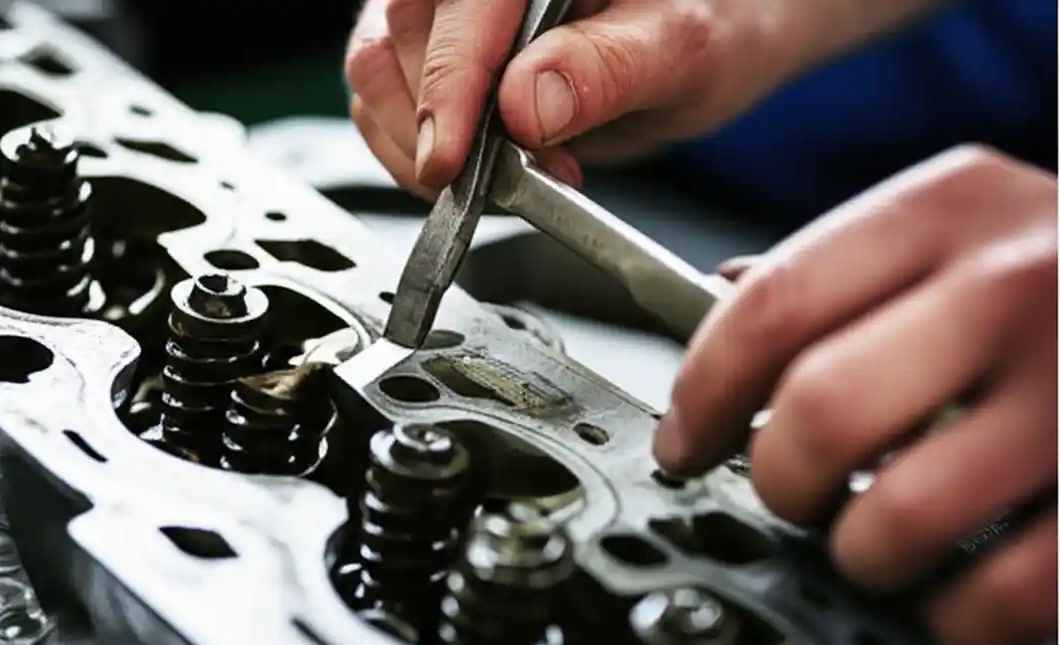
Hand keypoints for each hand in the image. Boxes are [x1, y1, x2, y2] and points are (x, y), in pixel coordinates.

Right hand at [344, 0, 934, 197]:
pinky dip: (419, 151)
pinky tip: (480, 168)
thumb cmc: (716, 19)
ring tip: (506, 174)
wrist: (718, 33)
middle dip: (443, 128)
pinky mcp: (436, 45)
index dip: (446, 90)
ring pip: (378, 72)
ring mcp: (450, 7)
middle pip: (401, 40)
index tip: (448, 162)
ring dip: (422, 147)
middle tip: (518, 175)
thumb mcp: (684, 48)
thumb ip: (605, 71)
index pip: (460, 11)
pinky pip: (386, 100)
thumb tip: (526, 106)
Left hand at [654, 145, 1056, 644]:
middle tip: (789, 492)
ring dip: (859, 554)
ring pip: (900, 514)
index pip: (771, 307)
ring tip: (873, 540)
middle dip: (779, 479)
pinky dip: (954, 614)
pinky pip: (1006, 591)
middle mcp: (1015, 284)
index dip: (702, 394)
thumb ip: (846, 266)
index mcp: (948, 209)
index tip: (684, 443)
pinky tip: (950, 590)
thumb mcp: (959, 227)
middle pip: (821, 410)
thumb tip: (720, 305)